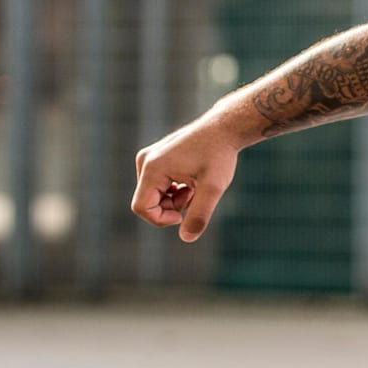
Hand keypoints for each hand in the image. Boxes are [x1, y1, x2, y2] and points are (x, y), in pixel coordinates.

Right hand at [132, 119, 239, 242]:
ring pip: (153, 195)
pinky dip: (174, 190)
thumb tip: (187, 238)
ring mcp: (149, 158)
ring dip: (174, 199)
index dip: (161, 219)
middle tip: (195, 195)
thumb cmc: (219, 155)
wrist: (224, 129)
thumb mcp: (214, 187)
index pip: (142, 208)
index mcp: (153, 168)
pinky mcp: (155, 158)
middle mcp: (145, 161)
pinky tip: (191, 181)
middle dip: (171, 207)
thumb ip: (200, 214)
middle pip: (147, 202)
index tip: (184, 215)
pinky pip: (157, 186)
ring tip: (195, 186)